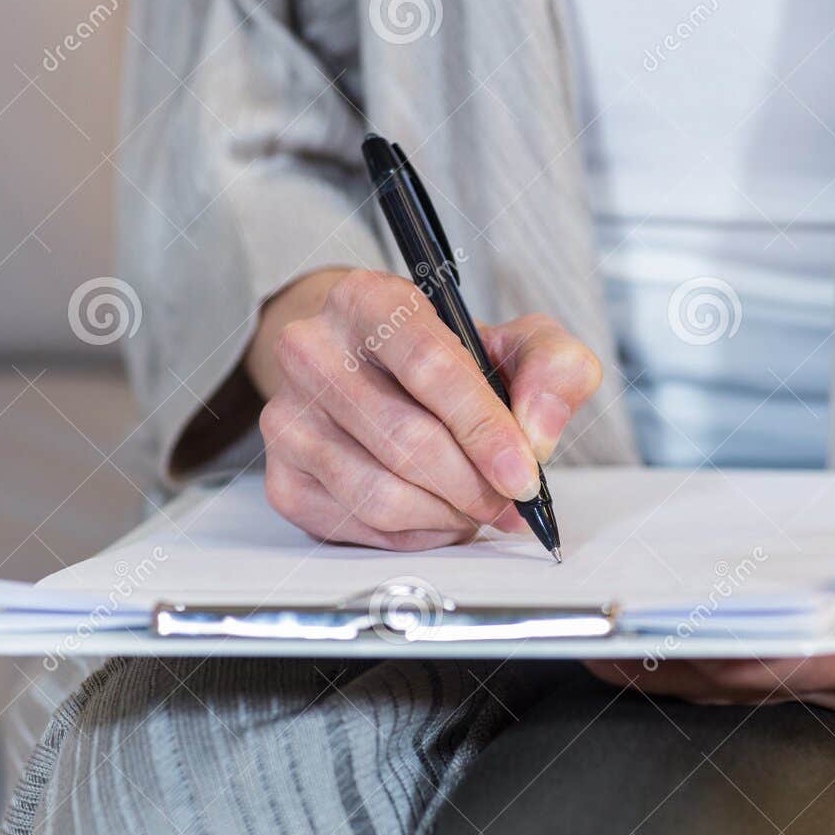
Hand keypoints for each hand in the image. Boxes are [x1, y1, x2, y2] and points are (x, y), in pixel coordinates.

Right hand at [251, 267, 601, 549]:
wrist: (373, 370)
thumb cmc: (446, 358)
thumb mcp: (516, 343)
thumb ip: (553, 369)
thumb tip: (537, 435)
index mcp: (368, 300)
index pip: (429, 367)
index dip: (484, 430)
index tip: (523, 475)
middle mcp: (312, 352)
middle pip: (406, 441)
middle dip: (474, 485)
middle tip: (509, 500)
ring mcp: (287, 419)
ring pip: (380, 495)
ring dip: (447, 514)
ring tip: (475, 504)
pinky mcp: (281, 479)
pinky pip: (358, 528)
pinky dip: (414, 534)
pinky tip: (436, 513)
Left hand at [587, 478, 834, 709]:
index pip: (777, 664)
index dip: (704, 657)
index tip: (638, 642)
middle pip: (745, 680)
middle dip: (668, 667)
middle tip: (588, 642)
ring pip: (750, 676)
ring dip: (681, 662)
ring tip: (609, 639)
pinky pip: (768, 659)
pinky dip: (716, 647)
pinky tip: (677, 625)